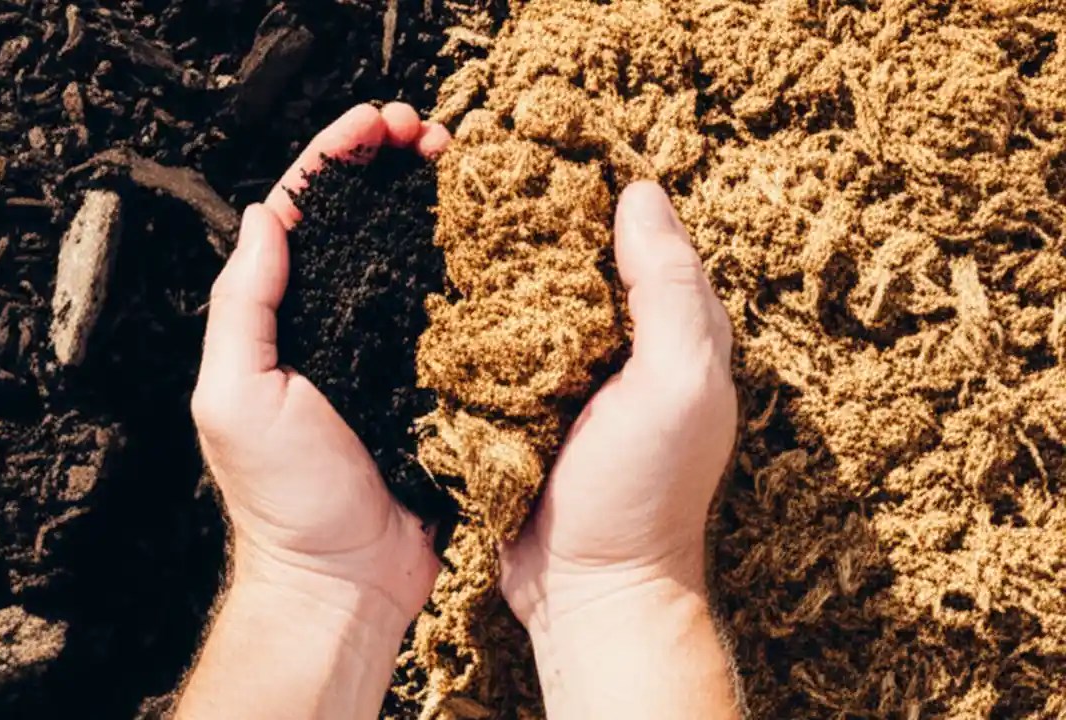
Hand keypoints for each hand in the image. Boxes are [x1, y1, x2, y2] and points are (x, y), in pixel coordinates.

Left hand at [190, 103, 449, 635]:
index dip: (338, 158)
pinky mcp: (437, 380)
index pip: (305, 214)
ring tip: (462, 161)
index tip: (377, 121)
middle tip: (429, 130)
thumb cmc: (285, 501)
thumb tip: (265, 216)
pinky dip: (469, 264)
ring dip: (433, 200)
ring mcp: (390, 349)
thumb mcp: (234, 397)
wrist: (348, 580)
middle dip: (393, 165)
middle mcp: (337, 323)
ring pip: (413, 255)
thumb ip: (244, 306)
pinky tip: (492, 233)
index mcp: (284, 319)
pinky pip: (453, 310)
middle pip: (365, 222)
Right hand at [501, 183, 739, 718]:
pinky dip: (477, 319)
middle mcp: (624, 347)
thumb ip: (668, 292)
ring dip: (501, 267)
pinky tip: (442, 292)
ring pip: (533, 299)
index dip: (601, 190)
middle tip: (485, 180)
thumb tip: (639, 192)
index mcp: (671, 331)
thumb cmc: (642, 492)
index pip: (642, 236)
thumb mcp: (676, 385)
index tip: (547, 150)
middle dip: (540, 222)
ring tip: (453, 221)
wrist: (588, 590)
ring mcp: (569, 378)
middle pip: (581, 261)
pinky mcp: (522, 406)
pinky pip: (498, 346)